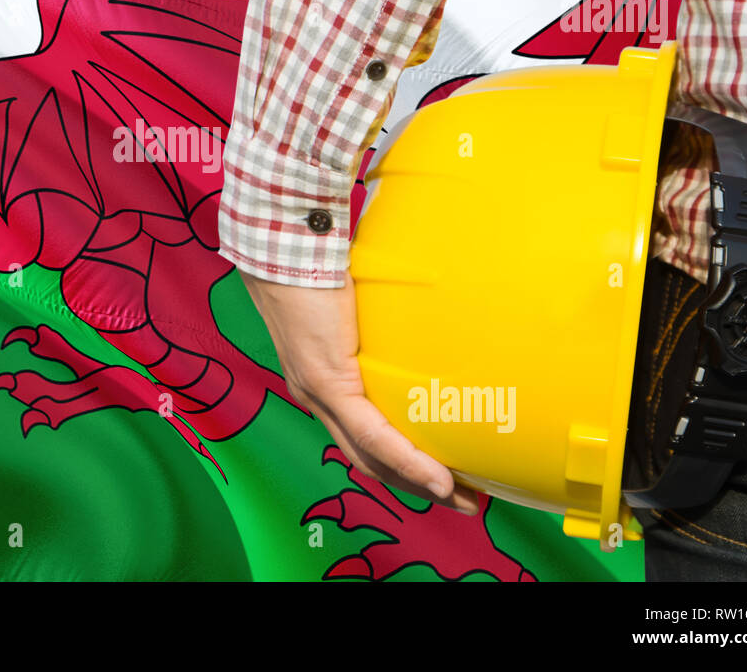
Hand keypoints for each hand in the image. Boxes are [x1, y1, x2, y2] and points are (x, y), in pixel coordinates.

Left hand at [239, 268, 478, 514]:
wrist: (286, 248)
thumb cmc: (318, 265)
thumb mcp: (355, 306)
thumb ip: (380, 321)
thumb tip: (424, 311)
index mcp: (322, 383)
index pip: (360, 439)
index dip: (397, 464)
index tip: (438, 476)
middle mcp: (316, 398)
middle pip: (367, 460)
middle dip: (414, 486)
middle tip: (460, 499)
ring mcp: (319, 394)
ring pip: (370, 458)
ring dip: (417, 484)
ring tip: (459, 497)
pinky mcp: (327, 382)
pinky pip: (371, 433)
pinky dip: (406, 460)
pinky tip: (438, 478)